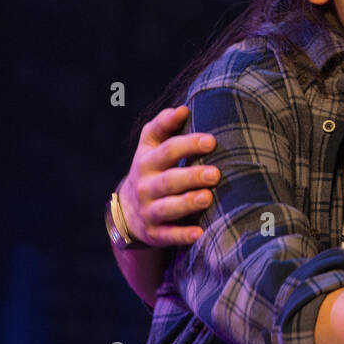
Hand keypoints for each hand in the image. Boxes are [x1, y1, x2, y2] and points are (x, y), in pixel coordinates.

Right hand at [118, 105, 220, 247]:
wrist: (128, 210)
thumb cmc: (151, 169)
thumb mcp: (150, 146)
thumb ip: (164, 125)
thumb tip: (183, 109)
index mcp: (147, 160)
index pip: (167, 149)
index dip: (187, 144)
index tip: (211, 140)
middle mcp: (145, 185)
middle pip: (169, 179)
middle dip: (191, 176)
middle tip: (215, 173)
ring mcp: (148, 210)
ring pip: (167, 207)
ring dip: (187, 203)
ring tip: (207, 197)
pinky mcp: (153, 232)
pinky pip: (167, 235)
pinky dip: (182, 235)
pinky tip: (199, 233)